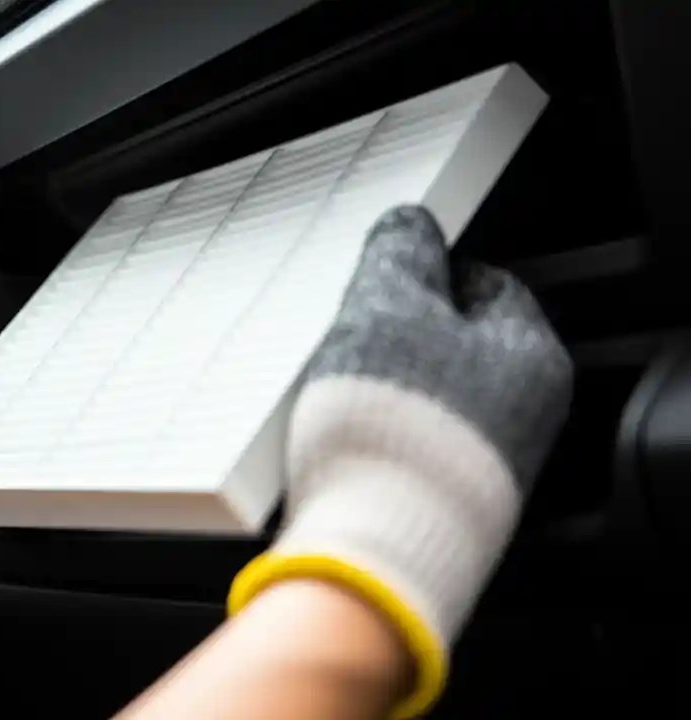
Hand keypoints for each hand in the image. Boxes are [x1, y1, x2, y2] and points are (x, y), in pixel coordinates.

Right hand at [229, 206, 572, 716]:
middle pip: (452, 341)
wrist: (371, 544)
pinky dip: (370, 425)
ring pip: (422, 392)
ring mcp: (479, 460)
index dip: (429, 266)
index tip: (387, 267)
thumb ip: (399, 252)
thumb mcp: (388, 308)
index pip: (486, 283)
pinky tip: (336, 428)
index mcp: (528, 356)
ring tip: (334, 382)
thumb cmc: (394, 430)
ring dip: (376, 379)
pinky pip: (402, 439)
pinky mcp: (434, 496)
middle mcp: (518, 413)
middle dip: (395, 327)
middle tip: (349, 326)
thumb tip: (407, 225)